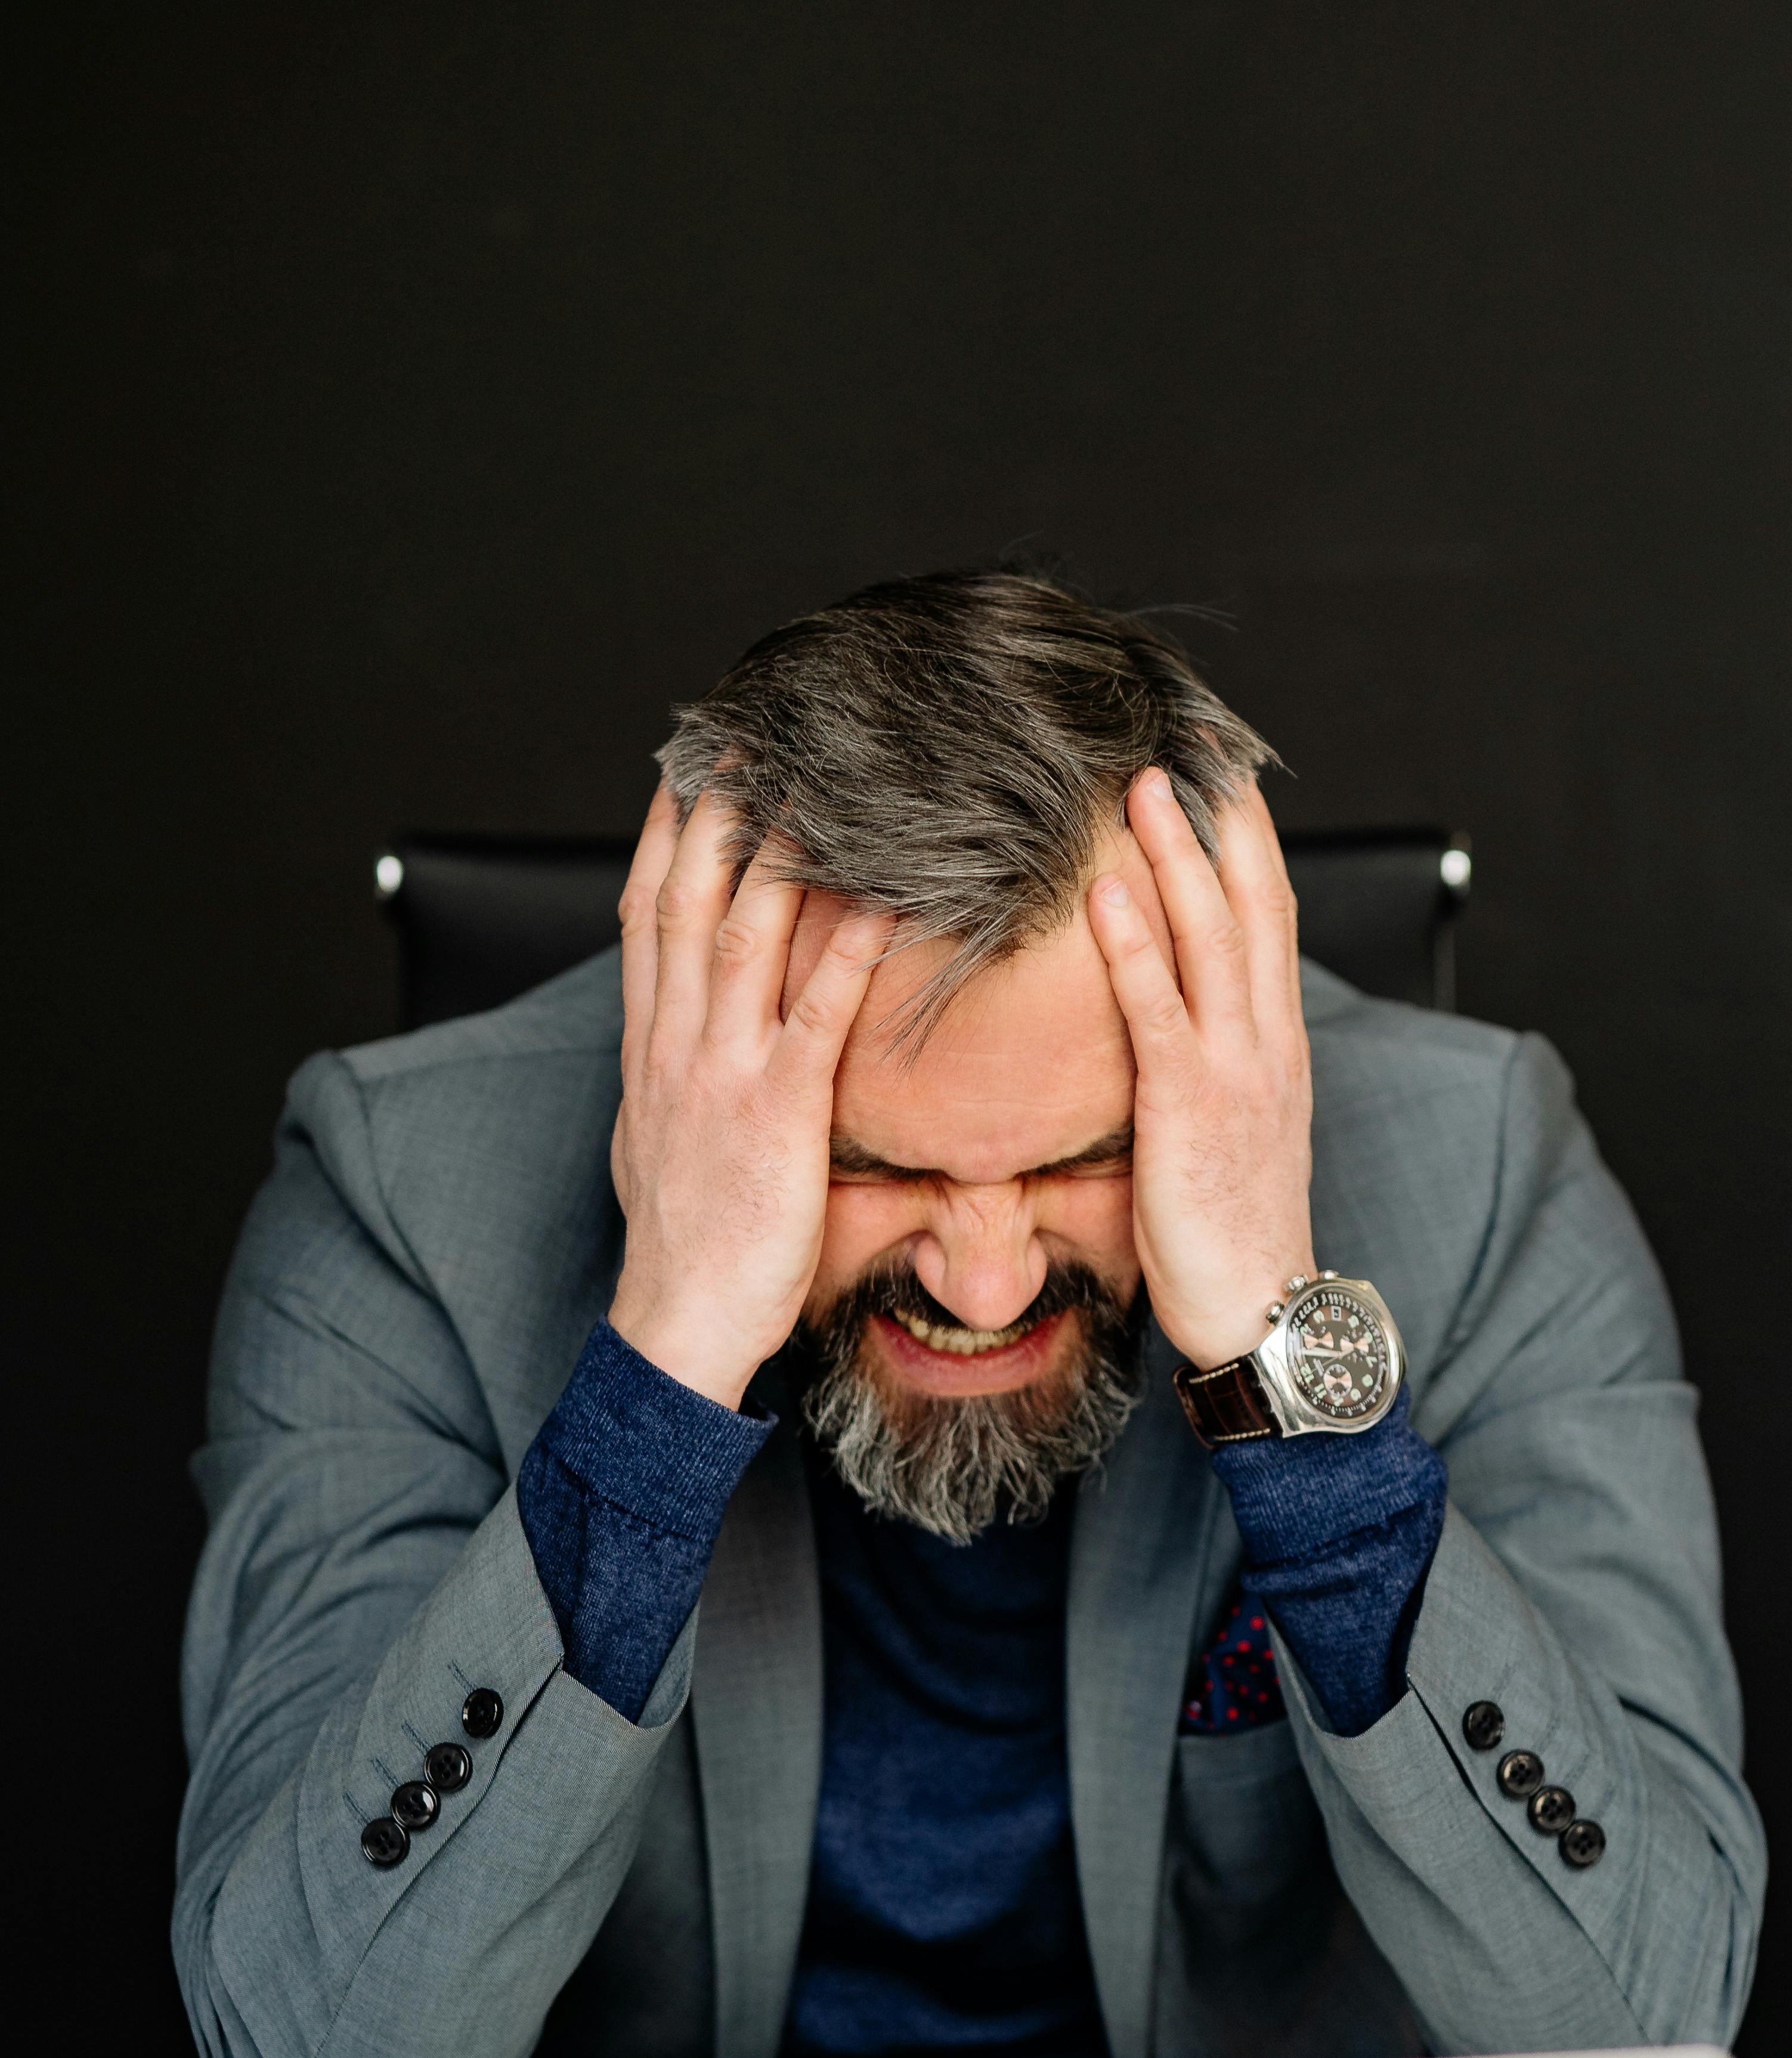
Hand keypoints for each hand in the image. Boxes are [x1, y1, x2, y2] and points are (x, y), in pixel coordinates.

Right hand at [607, 781, 894, 1406]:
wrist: (677, 1324)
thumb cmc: (683, 1245)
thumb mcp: (656, 1141)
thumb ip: (672, 1078)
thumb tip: (677, 1040)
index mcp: (649, 1048)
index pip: (645, 915)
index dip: (662, 834)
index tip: (685, 769)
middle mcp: (677, 1044)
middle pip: (687, 898)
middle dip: (715, 809)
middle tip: (749, 733)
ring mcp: (723, 1073)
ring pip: (745, 934)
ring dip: (780, 851)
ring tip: (816, 779)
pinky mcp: (778, 1113)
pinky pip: (817, 1015)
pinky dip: (847, 950)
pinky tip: (881, 898)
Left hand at [1085, 771, 1313, 1369]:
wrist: (1263, 1311)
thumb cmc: (1233, 1229)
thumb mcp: (1232, 1129)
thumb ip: (1209, 1064)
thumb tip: (1168, 1019)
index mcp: (1279, 1044)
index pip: (1272, 915)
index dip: (1250, 838)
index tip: (1224, 772)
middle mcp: (1269, 1042)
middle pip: (1254, 902)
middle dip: (1222, 817)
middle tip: (1189, 742)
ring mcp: (1236, 1071)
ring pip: (1213, 937)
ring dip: (1177, 854)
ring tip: (1142, 784)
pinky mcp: (1190, 1107)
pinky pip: (1159, 1011)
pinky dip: (1133, 945)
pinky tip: (1106, 890)